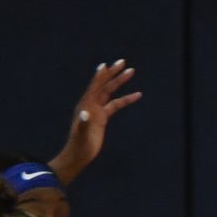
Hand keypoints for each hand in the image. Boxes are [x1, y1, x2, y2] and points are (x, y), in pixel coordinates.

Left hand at [52, 59, 142, 181]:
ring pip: (110, 92)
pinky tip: (137, 95)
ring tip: (131, 71)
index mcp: (86, 105)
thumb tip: (85, 114)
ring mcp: (97, 110)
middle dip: (113, 73)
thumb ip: (83, 124)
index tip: (106, 65)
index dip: (100, 76)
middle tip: (123, 62)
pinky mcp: (103, 117)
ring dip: (120, 81)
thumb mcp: (81, 135)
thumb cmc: (79, 145)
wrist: (79, 154)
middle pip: (104, 85)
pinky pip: (116, 105)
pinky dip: (126, 99)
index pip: (94, 87)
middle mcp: (91, 104)